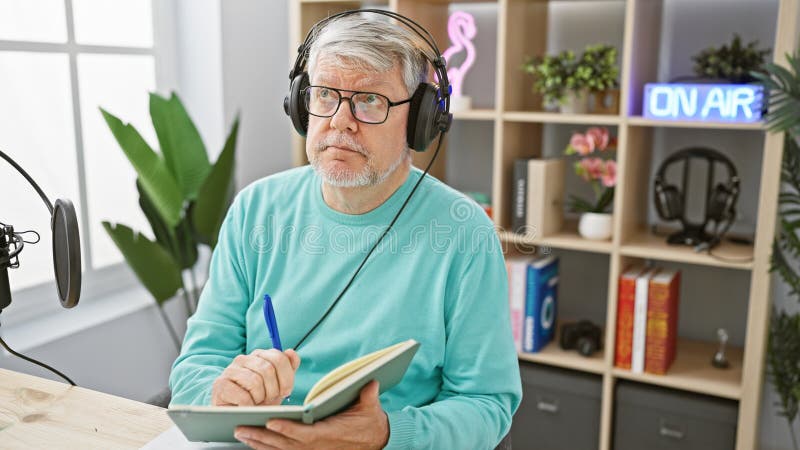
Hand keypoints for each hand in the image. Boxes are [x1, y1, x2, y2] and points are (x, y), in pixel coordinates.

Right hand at [211, 349, 300, 405]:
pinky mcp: (220, 385)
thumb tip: (291, 352)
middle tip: (269, 399)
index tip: (285, 391)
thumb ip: (288, 368)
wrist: (238, 415)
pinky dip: (249, 406)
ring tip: (257, 402)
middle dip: (273, 390)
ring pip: (255, 382)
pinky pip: (243, 396)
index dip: (286, 378)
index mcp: (259, 355)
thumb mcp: (278, 385)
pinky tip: (246, 407)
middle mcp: (243, 359)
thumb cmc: (259, 399)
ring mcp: (230, 370)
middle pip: (268, 369)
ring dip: (260, 398)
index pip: (279, 358)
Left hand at [233, 380, 388, 449]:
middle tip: (240, 428)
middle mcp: (318, 447)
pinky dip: (267, 448)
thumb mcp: (370, 408)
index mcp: (330, 434)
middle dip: (262, 437)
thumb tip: (371, 382)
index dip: (288, 429)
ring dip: (259, 443)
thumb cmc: (368, 422)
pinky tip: (252, 442)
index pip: (306, 434)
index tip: (271, 422)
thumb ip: (368, 396)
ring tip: (240, 433)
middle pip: (286, 444)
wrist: (373, 440)